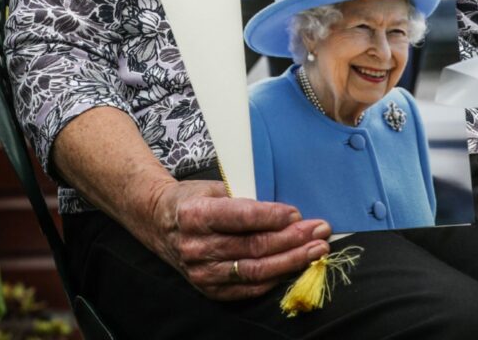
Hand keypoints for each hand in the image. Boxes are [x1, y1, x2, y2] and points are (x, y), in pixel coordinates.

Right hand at [139, 179, 331, 300]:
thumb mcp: (213, 187)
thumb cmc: (191, 200)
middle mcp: (196, 246)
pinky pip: (247, 289)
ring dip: (290, 261)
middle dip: (292, 239)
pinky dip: (273, 280)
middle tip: (319, 231)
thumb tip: (285, 212)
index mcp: (195, 215)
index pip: (241, 217)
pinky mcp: (207, 289)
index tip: (297, 213)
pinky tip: (293, 268)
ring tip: (316, 251)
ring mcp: (201, 272)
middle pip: (253, 246)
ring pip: (254, 271)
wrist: (158, 222)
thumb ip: (244, 199)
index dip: (272, 216)